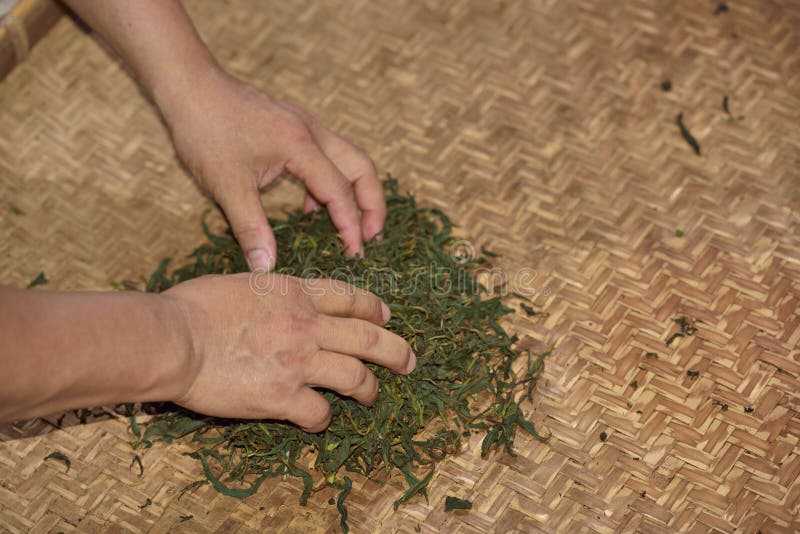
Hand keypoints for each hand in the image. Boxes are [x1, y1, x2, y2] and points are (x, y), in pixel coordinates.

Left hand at [161, 69, 385, 270]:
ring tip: (352, 225)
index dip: (350, 227)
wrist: (191, 86)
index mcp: (301, 147)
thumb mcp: (227, 185)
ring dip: (356, 192)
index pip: (339, 192)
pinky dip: (332, 182)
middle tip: (373, 238)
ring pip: (350, 159)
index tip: (355, 255)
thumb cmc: (206, 131)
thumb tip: (265, 269)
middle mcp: (313, 133)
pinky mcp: (296, 126)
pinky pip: (329, 156)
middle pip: (362, 168)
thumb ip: (251, 228)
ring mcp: (307, 126)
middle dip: (373, 205)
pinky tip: (311, 206)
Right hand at [163, 273, 415, 431]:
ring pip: (356, 377)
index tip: (386, 317)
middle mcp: (307, 325)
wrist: (174, 339)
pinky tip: (317, 422)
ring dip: (369, 389)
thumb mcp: (241, 281)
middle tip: (410, 362)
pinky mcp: (283, 397)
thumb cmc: (194, 306)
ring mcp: (299, 362)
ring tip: (371, 397)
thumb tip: (275, 295)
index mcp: (296, 292)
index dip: (374, 308)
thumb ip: (269, 291)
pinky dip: (323, 419)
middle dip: (397, 352)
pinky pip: (320, 413)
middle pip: (370, 339)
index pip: (351, 298)